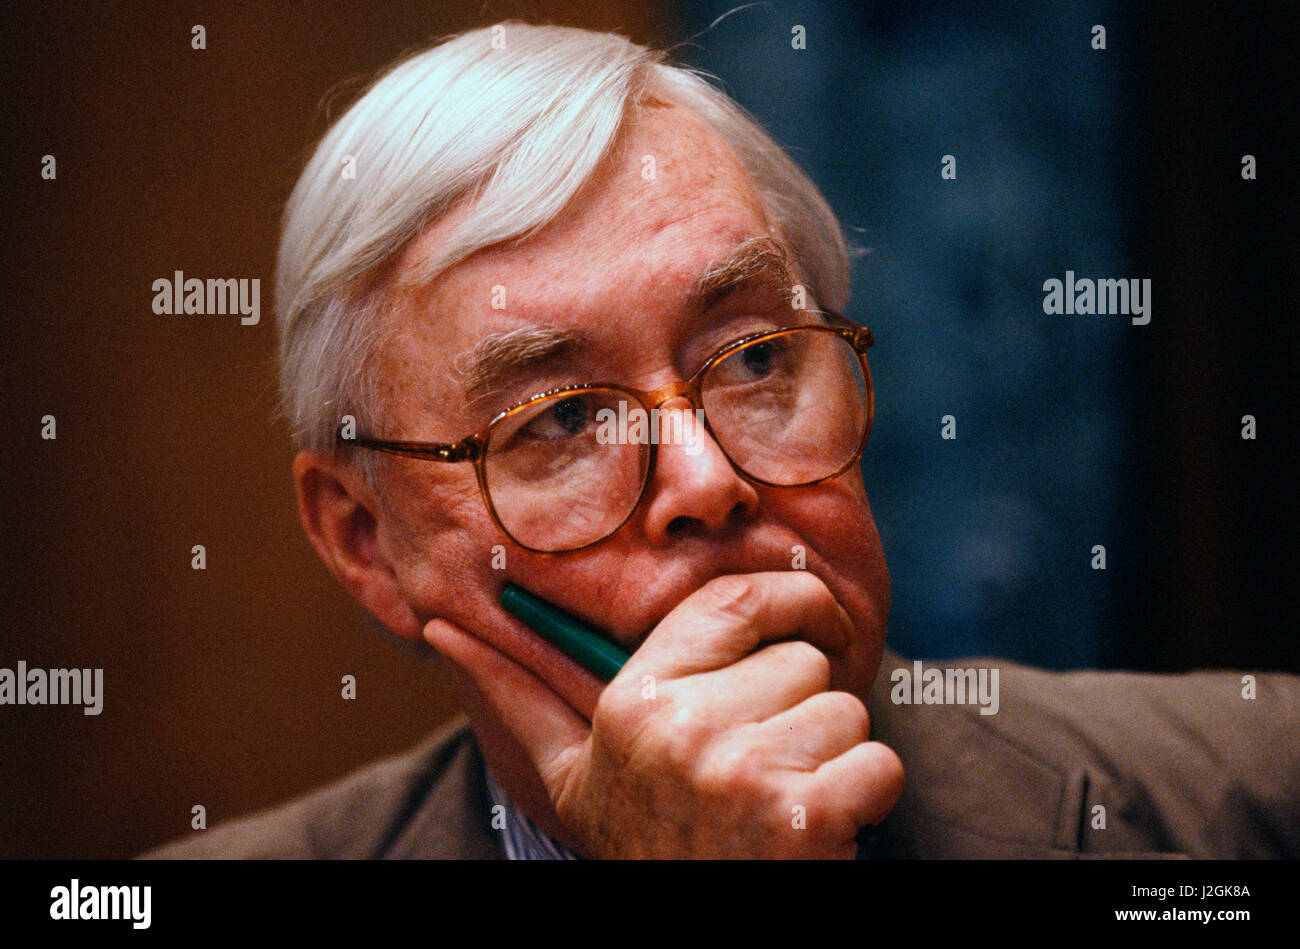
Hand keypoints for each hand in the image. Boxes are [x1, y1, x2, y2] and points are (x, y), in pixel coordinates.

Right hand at [425, 571, 903, 857]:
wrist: (688, 927)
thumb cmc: (640, 844)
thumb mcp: (568, 774)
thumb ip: (517, 697)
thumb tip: (439, 627)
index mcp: (634, 699)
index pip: (737, 599)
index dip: (791, 602)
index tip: (814, 626)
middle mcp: (683, 726)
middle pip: (804, 661)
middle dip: (801, 709)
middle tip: (762, 766)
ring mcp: (743, 772)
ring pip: (846, 711)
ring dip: (832, 758)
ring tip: (780, 801)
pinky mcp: (804, 816)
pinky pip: (878, 764)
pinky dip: (865, 798)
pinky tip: (816, 830)